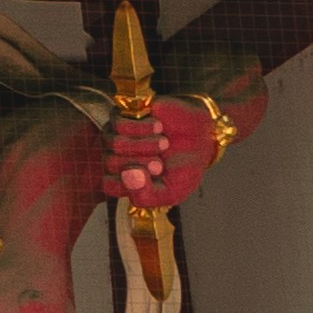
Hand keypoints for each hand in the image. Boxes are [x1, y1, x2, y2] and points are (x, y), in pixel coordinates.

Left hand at [100, 102, 224, 214]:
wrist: (203, 135)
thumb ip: (146, 196)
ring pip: (115, 143)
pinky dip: (142, 128)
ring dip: (144, 145)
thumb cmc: (184, 166)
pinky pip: (119, 124)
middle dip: (141, 163)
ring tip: (164, 144)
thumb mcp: (171, 192)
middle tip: (161, 163)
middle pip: (111, 163)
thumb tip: (126, 177)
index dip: (130, 184)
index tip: (154, 179)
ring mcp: (118, 136)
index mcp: (124, 180)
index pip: (109, 185)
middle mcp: (117, 158)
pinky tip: (158, 127)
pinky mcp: (124, 116)